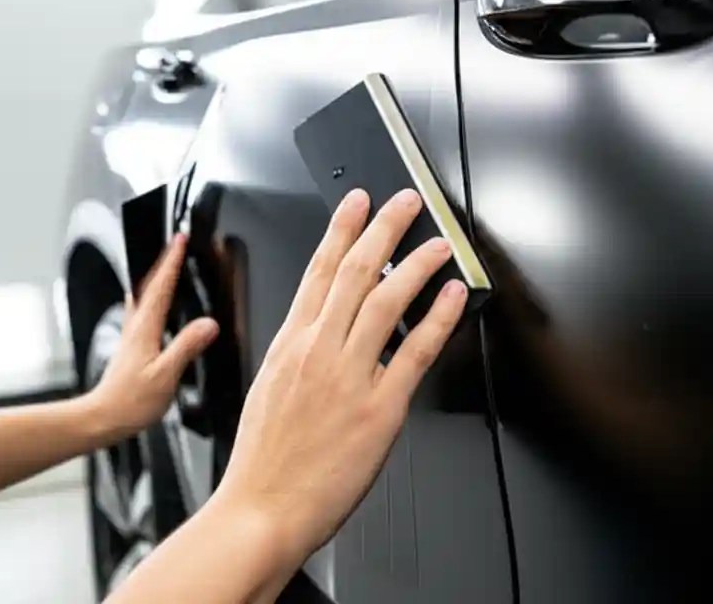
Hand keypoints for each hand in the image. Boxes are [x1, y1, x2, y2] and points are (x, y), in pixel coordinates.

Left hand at [86, 233, 219, 439]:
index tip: (180, 239)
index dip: (171, 261)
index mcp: (146, 329)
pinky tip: (155, 306)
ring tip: (167, 266)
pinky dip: (151, 298)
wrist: (102, 418)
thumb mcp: (164, 375)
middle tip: (175, 243)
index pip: (161, 286)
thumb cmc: (130, 402)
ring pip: (144, 297)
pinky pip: (143, 312)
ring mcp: (132, 336)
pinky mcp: (131, 347)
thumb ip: (186, 347)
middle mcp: (136, 328)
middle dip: (163, 262)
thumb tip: (209, 324)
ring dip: (156, 278)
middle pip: (149, 285)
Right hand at [212, 188, 467, 558]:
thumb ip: (299, 358)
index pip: (318, 272)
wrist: (261, 511)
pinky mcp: (379, 409)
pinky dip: (437, 318)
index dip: (341, 230)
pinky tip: (451, 295)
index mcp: (290, 346)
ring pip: (387, 302)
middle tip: (404, 200)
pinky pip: (415, 352)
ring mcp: (349, 378)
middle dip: (383, 228)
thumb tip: (322, 333)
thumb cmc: (265, 463)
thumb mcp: (269, 392)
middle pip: (355, 273)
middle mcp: (319, 353)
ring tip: (438, 241)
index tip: (356, 203)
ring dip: (416, 263)